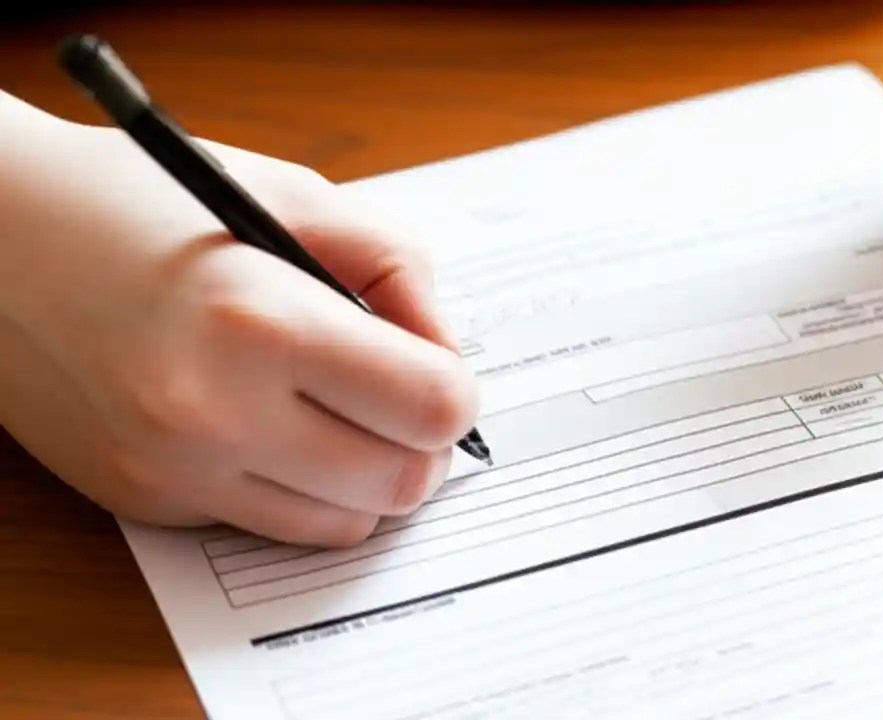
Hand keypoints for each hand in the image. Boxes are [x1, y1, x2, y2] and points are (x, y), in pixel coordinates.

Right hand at [0, 98, 477, 546]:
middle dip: (422, 443)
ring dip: (366, 476)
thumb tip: (449, 358)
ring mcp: (173, 471)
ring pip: (342, 524)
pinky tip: (270, 423)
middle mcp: (213, 413)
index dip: (456, 392)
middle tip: (402, 396)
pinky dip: (296, 486)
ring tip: (342, 411)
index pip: (428, 407)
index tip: (440, 371)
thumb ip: (397, 272)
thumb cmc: (148, 204)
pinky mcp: (144, 501)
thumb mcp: (292, 197)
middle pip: (398, 483)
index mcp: (260, 321)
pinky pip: (268, 522)